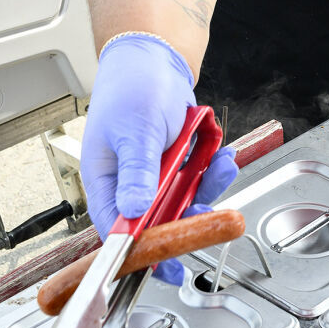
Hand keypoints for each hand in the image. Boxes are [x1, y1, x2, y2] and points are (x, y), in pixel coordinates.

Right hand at [80, 34, 237, 282]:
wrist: (155, 58)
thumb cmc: (132, 87)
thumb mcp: (136, 131)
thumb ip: (138, 173)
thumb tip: (134, 212)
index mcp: (105, 181)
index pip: (117, 230)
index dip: (139, 252)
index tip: (164, 269)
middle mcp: (128, 184)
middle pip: (157, 222)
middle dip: (187, 218)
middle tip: (209, 215)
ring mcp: (154, 176)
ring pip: (184, 202)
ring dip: (207, 189)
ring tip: (222, 167)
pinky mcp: (176, 166)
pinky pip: (198, 180)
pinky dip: (214, 171)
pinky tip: (223, 156)